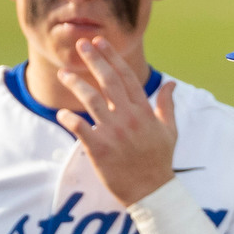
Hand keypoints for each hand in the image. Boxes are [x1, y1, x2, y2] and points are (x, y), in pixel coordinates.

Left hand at [54, 34, 178, 204]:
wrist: (152, 191)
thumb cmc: (159, 160)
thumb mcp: (169, 130)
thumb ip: (167, 104)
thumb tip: (171, 83)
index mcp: (144, 111)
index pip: (126, 76)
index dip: (112, 57)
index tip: (100, 42)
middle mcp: (128, 117)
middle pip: (108, 81)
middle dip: (94, 60)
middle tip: (81, 44)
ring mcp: (114, 132)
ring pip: (91, 100)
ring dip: (76, 84)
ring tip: (64, 73)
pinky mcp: (100, 149)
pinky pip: (80, 128)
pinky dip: (69, 119)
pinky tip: (61, 113)